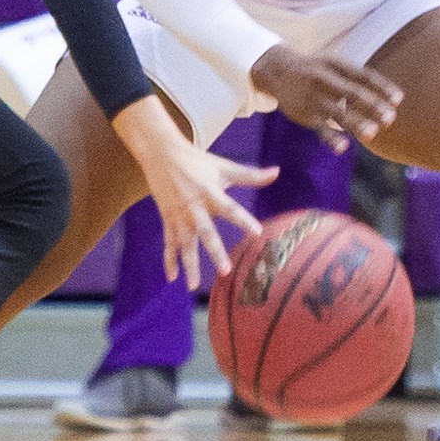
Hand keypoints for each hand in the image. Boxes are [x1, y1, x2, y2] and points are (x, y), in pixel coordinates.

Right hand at [112, 96, 271, 288]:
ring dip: (189, 265)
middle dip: (214, 252)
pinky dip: (169, 260)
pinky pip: (168, 243)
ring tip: (193, 286)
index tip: (257, 233)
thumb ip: (250, 175)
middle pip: (206, 232)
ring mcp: (179, 216)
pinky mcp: (168, 219)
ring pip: (184, 244)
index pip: (230, 209)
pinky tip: (172, 278)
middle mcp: (195, 207)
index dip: (244, 220)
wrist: (162, 154)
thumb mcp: (224, 166)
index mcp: (211, 193)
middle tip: (224, 271)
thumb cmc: (197, 161)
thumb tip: (277, 171)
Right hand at [248, 45, 401, 153]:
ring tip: (372, 133)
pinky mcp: (304, 114)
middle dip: (372, 106)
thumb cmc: (316, 71)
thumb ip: (359, 79)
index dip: (381, 87)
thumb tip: (394, 98)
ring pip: (337, 112)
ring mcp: (314, 97)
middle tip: (390, 118)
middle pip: (352, 93)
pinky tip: (342, 148)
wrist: (278, 71)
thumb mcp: (335, 66)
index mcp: (337, 65)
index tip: (398, 99)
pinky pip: (319, 127)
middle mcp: (325, 79)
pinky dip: (330, 138)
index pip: (363, 76)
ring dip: (355, 122)